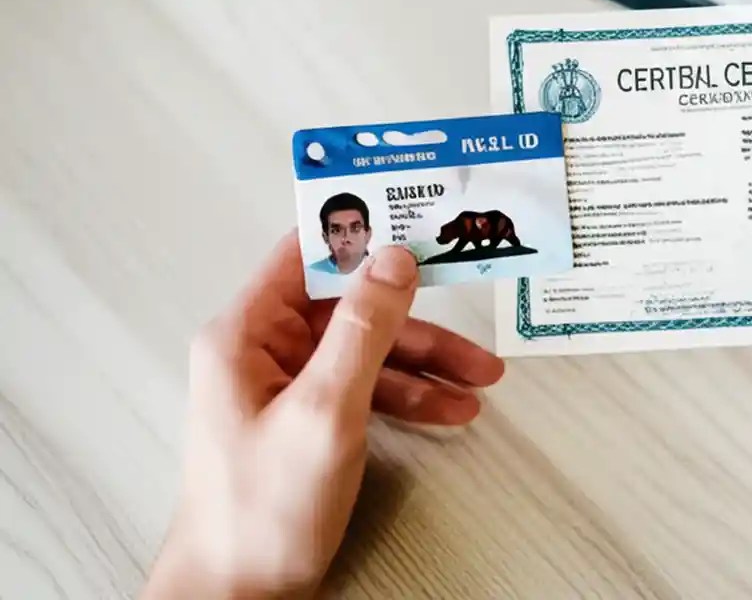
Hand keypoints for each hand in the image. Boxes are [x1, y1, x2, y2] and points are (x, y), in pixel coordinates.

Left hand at [143, 233, 503, 598]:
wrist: (240, 595)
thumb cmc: (262, 511)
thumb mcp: (326, 410)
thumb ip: (364, 330)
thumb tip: (394, 260)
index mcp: (246, 333)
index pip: (306, 255)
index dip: (362, 233)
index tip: (415, 221)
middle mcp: (262, 351)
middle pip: (351, 308)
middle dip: (416, 320)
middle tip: (471, 310)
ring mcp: (285, 388)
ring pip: (367, 352)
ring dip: (424, 365)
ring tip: (479, 381)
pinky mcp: (306, 420)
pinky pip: (364, 390)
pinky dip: (408, 398)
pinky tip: (449, 411)